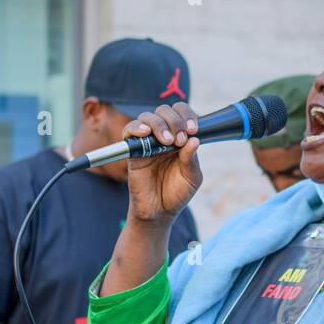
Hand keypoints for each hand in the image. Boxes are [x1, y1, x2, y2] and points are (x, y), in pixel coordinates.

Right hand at [123, 102, 202, 226]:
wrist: (160, 212)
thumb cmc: (177, 194)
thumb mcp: (191, 178)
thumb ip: (191, 159)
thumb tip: (194, 140)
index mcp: (180, 138)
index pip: (182, 113)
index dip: (188, 116)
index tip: (193, 130)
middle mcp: (163, 136)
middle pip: (165, 111)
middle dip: (174, 121)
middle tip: (179, 140)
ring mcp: (147, 143)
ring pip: (148, 117)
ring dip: (159, 124)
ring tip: (168, 142)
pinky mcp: (133, 152)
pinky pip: (129, 131)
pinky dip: (135, 127)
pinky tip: (145, 132)